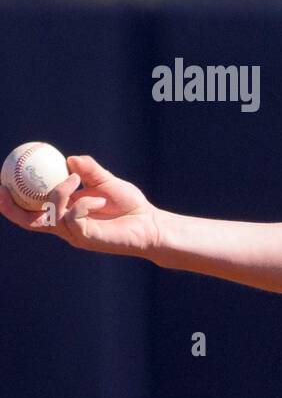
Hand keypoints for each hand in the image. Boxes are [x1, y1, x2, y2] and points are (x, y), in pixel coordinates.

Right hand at [0, 154, 161, 256]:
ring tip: (75, 179)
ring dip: (61, 193)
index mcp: (65, 212)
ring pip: (51, 215)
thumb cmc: (130, 205)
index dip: (13, 201)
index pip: (32, 209)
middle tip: (3, 188)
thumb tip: (69, 159)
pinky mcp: (87, 239)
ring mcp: (75, 234)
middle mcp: (66, 226)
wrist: (151, 223)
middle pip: (28, 221)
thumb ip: (89, 170)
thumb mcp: (107, 182)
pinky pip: (73, 219)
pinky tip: (98, 200)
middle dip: (11, 208)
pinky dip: (82, 204)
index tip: (1, 182)